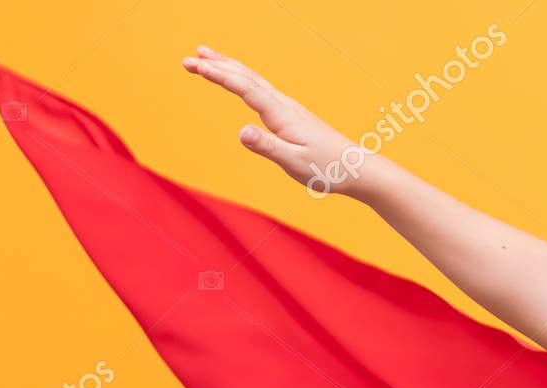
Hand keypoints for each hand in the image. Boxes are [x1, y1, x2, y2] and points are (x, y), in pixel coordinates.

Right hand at [182, 46, 374, 198]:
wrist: (357, 169)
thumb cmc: (328, 170)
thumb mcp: (295, 163)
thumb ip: (267, 147)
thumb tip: (242, 132)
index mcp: (281, 114)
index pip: (244, 87)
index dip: (217, 74)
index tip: (193, 64)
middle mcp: (284, 105)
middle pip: (246, 77)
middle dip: (217, 66)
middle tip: (189, 57)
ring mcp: (289, 109)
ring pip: (254, 80)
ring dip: (229, 67)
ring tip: (207, 57)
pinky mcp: (293, 116)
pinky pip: (262, 90)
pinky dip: (244, 80)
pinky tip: (240, 82)